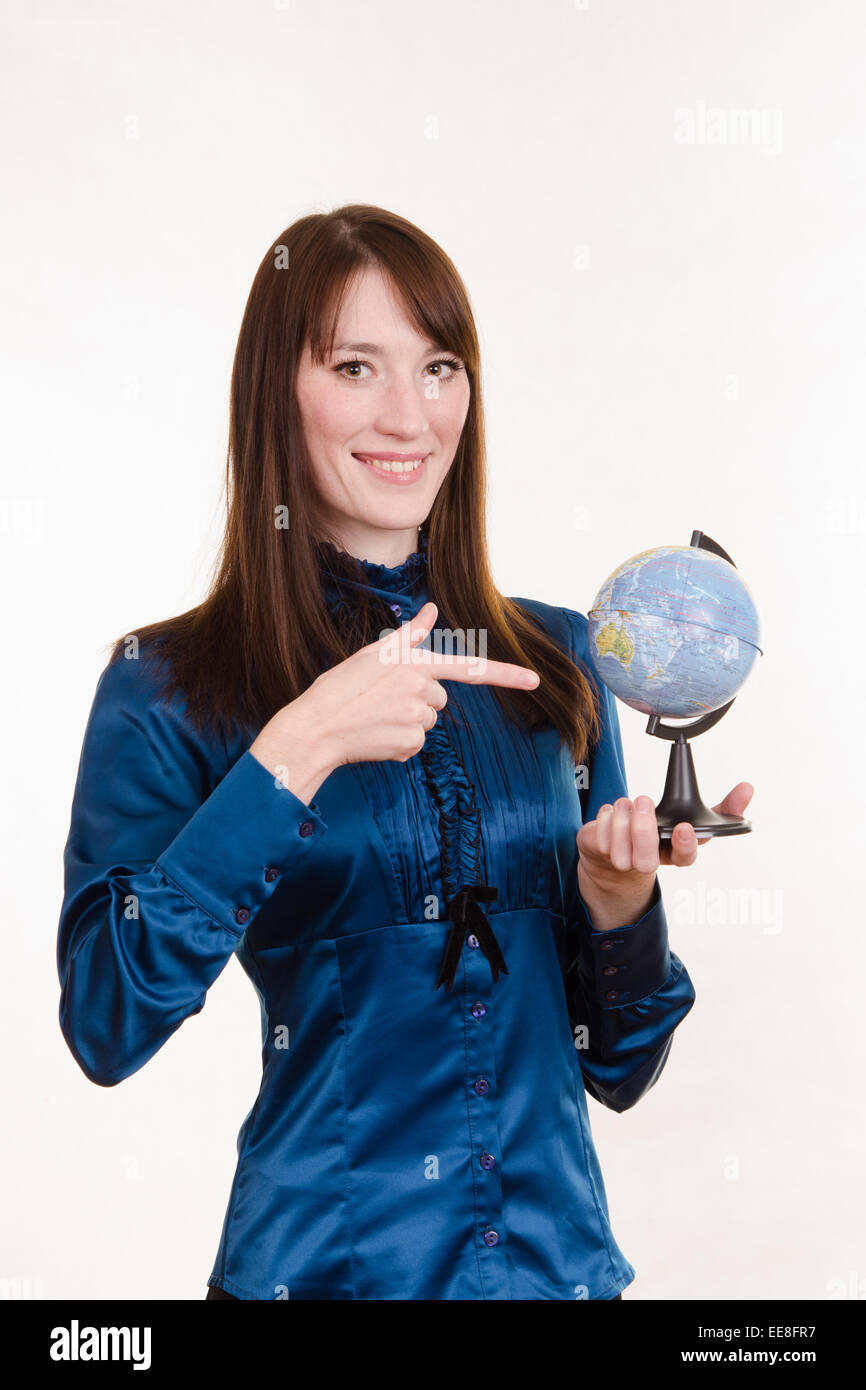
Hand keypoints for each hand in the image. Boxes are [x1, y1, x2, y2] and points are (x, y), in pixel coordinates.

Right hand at [250, 602, 539, 789]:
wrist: (316, 728)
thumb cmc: (340, 688)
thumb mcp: (373, 654)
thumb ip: (408, 636)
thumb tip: (431, 610)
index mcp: (414, 662)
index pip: (471, 668)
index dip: (506, 674)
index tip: (535, 681)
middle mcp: (421, 689)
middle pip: (440, 699)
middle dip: (419, 700)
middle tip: (382, 700)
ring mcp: (417, 719)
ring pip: (428, 722)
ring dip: (407, 721)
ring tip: (376, 717)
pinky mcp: (409, 744)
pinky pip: (416, 744)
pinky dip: (399, 742)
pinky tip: (376, 735)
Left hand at [576, 783, 754, 931]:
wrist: (612, 857)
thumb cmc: (658, 834)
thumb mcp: (691, 818)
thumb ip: (723, 808)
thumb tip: (747, 789)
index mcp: (674, 853)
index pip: (684, 858)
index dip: (685, 846)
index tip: (683, 827)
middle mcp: (648, 862)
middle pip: (647, 860)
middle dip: (644, 831)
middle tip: (644, 801)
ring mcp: (621, 861)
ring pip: (620, 849)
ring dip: (623, 820)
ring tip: (626, 802)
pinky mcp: (598, 852)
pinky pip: (599, 837)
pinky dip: (606, 818)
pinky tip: (612, 810)